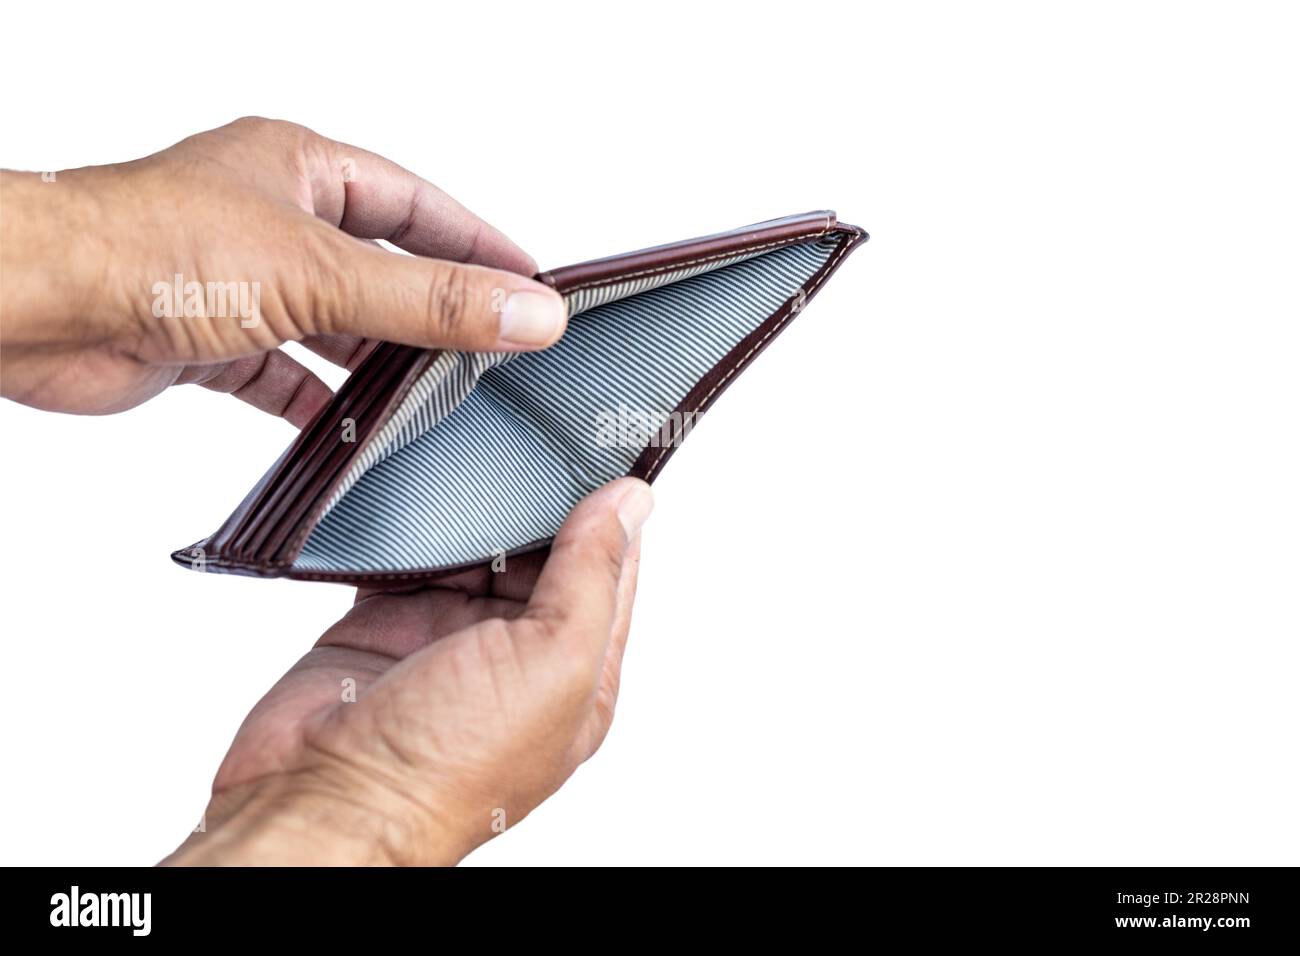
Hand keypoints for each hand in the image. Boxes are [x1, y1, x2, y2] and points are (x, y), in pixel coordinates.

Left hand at [0, 117, 565, 423]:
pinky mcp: (208, 339)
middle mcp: (270, 220)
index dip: (476, 241)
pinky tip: (349, 429)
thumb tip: (525, 310)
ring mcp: (239, 281)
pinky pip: (282, 375)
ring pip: (333, 325)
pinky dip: (317, 404)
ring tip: (435, 396)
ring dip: (376, 362)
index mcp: (299, 170)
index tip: (529, 280)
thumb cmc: (147, 249)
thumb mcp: (321, 272)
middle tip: (492, 345)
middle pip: (378, 266)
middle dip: (431, 309)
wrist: (36, 308)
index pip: (416, 203)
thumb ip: (431, 298)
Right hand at [163, 478, 652, 865]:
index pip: (609, 575)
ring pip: (474, 550)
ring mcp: (445, 640)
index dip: (612, 516)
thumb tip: (630, 505)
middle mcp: (513, 658)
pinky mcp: (382, 625)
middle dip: (539, 501)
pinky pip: (405, 557)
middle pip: (541, 555)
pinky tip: (419, 486)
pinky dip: (410, 524)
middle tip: (535, 435)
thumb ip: (591, 579)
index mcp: (573, 674)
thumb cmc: (444, 768)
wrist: (322, 804)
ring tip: (480, 446)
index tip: (606, 451)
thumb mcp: (553, 664)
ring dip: (475, 508)